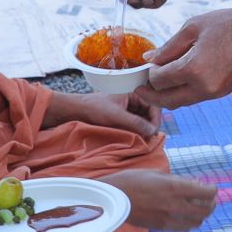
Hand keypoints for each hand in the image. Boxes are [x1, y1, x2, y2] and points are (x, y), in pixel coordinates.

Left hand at [46, 89, 161, 142]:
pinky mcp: (121, 116)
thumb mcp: (117, 116)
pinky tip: (136, 138)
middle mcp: (132, 99)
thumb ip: (136, 123)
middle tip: (150, 139)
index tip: (154, 133)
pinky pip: (134, 123)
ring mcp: (127, 107)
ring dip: (144, 129)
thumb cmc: (95, 109)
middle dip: (150, 125)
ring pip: (142, 119)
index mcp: (133, 92)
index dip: (155, 119)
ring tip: (143, 140)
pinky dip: (137, 130)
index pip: (153, 105)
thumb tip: (153, 132)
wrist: (75, 111)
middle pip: (149, 113)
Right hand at [112, 170, 219, 230]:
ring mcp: (169, 218)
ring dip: (202, 215)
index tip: (210, 187)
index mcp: (175, 187)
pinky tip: (187, 216)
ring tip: (199, 208)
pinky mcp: (161, 227)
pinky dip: (190, 223)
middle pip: (206, 209)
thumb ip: (176, 179)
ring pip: (197, 222)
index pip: (207, 192)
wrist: (112, 199)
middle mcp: (175, 204)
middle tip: (210, 199)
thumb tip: (192, 184)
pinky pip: (184, 228)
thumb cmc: (131, 180)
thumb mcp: (156, 173)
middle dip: (211, 203)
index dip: (212, 189)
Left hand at [142, 5, 231, 107]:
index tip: (145, 65)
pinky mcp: (223, 92)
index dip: (149, 74)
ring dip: (166, 96)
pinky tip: (177, 80)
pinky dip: (182, 92)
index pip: (160, 80)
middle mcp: (204, 87)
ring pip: (182, 102)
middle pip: (167, 101)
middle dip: (151, 95)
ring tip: (156, 84)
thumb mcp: (194, 27)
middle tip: (139, 87)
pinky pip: (195, 97)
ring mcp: (215, 93)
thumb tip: (149, 59)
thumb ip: (169, 46)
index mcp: (195, 69)